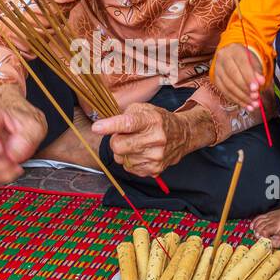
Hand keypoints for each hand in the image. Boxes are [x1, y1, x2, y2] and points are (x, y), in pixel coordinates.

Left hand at [92, 102, 210, 178]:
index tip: (97, 128)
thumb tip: (104, 127)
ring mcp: (156, 157)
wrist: (182, 135)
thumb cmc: (158, 120)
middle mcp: (155, 139)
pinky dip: (130, 161)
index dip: (110, 126)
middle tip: (123, 136)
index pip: (127, 124)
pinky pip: (128, 168)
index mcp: (151, 120)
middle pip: (118, 146)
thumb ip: (123, 115)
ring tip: (136, 144)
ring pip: (121, 159)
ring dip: (124, 152)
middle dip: (115, 141)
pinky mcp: (154, 169)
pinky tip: (141, 153)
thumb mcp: (143, 109)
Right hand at [212, 44, 264, 109]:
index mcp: (234, 50)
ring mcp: (217, 70)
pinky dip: (236, 100)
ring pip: (228, 86)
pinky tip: (246, 105)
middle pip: (233, 76)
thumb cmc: (245, 59)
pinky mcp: (215, 80)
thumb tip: (261, 82)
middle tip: (255, 98)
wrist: (231, 54)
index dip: (249, 77)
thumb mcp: (253, 61)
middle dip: (245, 89)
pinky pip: (225, 92)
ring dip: (241, 97)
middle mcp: (223, 59)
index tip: (256, 88)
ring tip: (253, 105)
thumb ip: (257, 72)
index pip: (242, 64)